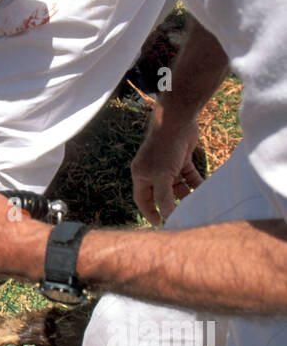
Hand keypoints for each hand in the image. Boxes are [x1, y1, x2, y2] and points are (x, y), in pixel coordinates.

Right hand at [131, 103, 203, 224]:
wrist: (178, 120)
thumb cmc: (165, 147)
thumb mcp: (162, 176)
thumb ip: (164, 197)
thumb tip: (168, 216)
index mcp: (141, 174)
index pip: (143, 199)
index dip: (150, 212)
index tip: (160, 225)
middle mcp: (153, 170)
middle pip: (161, 194)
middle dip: (170, 205)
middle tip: (181, 218)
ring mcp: (167, 165)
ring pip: (177, 187)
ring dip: (186, 196)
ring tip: (196, 207)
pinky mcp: (181, 159)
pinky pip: (188, 176)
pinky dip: (195, 183)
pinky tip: (204, 191)